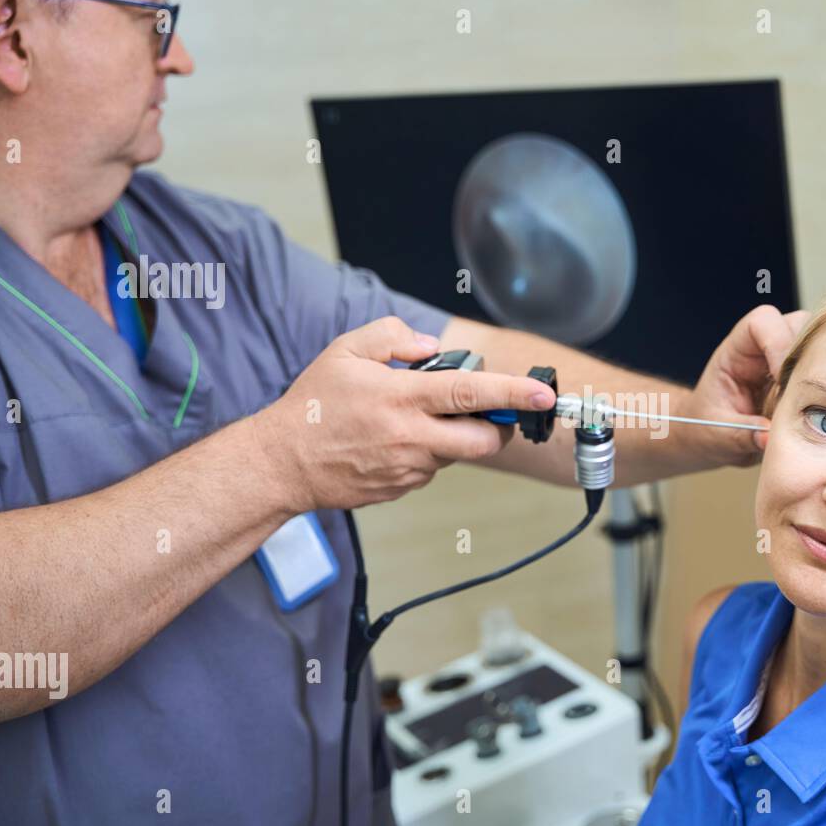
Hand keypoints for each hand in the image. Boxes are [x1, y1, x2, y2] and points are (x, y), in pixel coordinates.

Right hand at [249, 316, 556, 512]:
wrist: (282, 463)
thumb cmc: (313, 405)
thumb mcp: (345, 351)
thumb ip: (393, 337)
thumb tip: (431, 347)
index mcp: (402, 398)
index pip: (471, 394)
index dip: (513, 393)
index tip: (543, 393)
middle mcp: (411, 437)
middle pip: (483, 442)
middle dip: (497, 428)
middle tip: (487, 412)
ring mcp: (408, 468)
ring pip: (455, 455)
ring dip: (451, 438)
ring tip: (410, 420)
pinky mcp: (401, 489)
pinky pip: (430, 469)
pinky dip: (425, 453)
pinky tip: (391, 443)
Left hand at [683, 304, 809, 466]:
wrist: (712, 437)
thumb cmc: (708, 429)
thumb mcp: (717, 437)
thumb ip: (741, 435)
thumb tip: (768, 437)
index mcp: (736, 352)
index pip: (761, 323)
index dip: (777, 343)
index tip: (782, 379)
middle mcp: (765, 347)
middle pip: (800, 325)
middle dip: (809, 357)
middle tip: (808, 394)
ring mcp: (788, 359)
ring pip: (820, 343)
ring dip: (823, 371)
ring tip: (816, 402)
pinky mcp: (805, 376)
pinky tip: (823, 409)